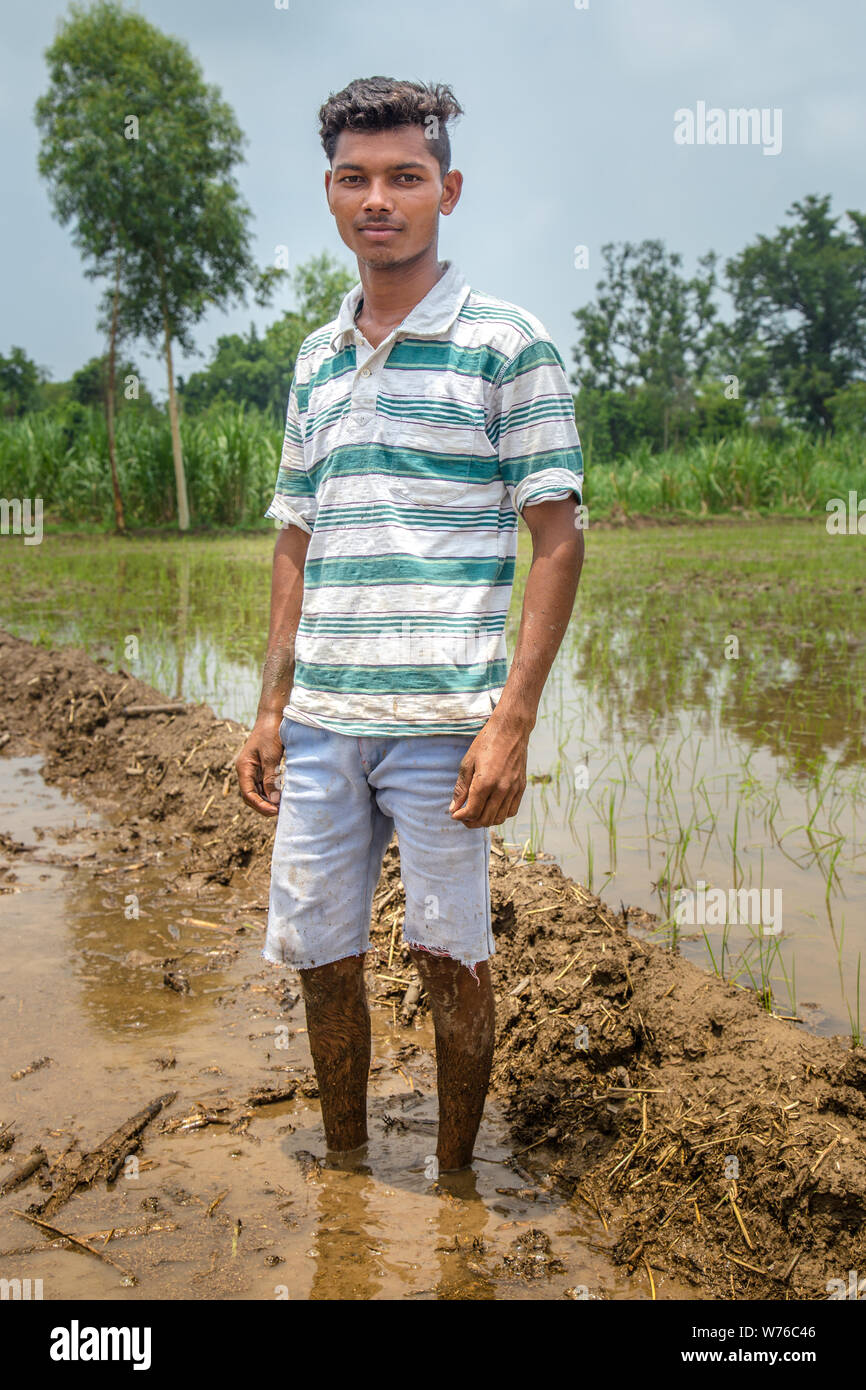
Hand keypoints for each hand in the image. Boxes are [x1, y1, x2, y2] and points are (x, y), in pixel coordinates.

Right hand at [235, 712, 284, 816]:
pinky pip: (264, 785)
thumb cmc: (270, 734)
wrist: (272, 717)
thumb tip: (274, 800)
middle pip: (251, 796)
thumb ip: (271, 778)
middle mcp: (246, 770)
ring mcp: (253, 769)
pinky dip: (271, 792)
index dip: (260, 805)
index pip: (248, 794)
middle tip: (279, 813)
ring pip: (257, 792)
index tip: (274, 812)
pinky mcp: (261, 767)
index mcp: (244, 768)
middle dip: (263, 806)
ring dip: (267, 800)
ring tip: (281, 807)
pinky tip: (281, 796)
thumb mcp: (271, 757)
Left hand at [448, 711, 529, 827]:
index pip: (472, 812)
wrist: (511, 729)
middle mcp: (501, 789)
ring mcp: (514, 789)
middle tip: (463, 816)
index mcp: (485, 782)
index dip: (460, 817)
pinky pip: (512, 810)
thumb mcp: (467, 763)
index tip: (454, 814)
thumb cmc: (486, 743)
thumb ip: (460, 788)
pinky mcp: (521, 787)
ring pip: (499, 818)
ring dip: (486, 820)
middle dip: (471, 822)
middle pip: (485, 819)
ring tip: (476, 813)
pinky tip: (492, 807)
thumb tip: (454, 808)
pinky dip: (500, 814)